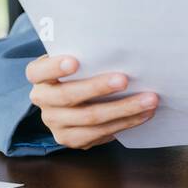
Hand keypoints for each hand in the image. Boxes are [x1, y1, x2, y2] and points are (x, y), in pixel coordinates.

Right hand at [25, 55, 158, 149]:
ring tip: (148, 100)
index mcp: (38, 77)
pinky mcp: (71, 139)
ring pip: (91, 118)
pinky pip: (100, 133)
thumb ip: (85, 54)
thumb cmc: (78, 72)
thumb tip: (119, 47)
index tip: (75, 61)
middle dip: (99, 87)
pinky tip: (144, 114)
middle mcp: (42, 100)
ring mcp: (55, 123)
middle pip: (69, 96)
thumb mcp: (72, 58)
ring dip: (123, 109)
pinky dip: (126, 123)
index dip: (55, 67)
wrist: (69, 100)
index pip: (39, 71)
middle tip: (125, 79)